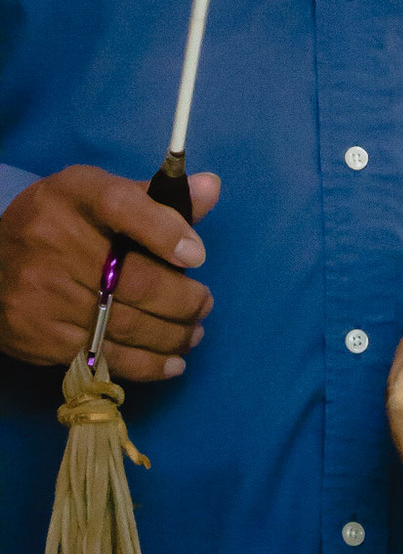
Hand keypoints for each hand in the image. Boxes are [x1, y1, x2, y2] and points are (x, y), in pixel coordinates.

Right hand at [0, 165, 218, 381]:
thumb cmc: (57, 222)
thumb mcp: (97, 193)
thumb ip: (154, 198)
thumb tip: (211, 188)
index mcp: (76, 195)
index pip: (124, 207)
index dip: (166, 232)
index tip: (197, 257)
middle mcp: (55, 242)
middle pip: (132, 279)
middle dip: (181, 299)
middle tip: (204, 304)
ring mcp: (45, 293)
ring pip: (122, 324)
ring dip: (170, 335)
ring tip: (194, 333)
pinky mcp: (40, 336)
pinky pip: (103, 355)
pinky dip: (145, 364)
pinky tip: (171, 363)